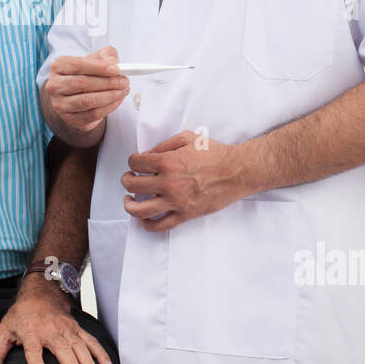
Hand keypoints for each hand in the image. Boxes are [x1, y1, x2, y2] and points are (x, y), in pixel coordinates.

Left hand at [0, 279, 114, 363]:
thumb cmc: (19, 318)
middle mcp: (50, 330)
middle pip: (62, 348)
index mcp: (30, 332)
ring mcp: (66, 329)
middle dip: (72, 363)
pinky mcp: (77, 330)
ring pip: (79, 345)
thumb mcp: (2, 334)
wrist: (40, 294)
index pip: (33, 350)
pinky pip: (91, 342)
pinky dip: (101, 353)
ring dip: (88, 360)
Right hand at [46, 45, 129, 134]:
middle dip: (107, 82)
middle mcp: (54, 86)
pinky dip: (109, 107)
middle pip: (82, 83)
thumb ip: (107, 55)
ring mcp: (60, 104)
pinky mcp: (70, 118)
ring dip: (110, 96)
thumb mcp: (97, 58)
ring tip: (123, 90)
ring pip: (87, 101)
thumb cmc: (87, 73)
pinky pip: (93, 114)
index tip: (116, 69)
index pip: (78, 65)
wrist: (78, 94)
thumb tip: (114, 64)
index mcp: (58, 67)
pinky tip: (118, 100)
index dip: (98, 67)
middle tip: (124, 81)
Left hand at [121, 131, 256, 231]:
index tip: (136, 164)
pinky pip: (159, 225)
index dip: (132, 162)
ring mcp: (176, 201)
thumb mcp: (187, 138)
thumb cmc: (214, 153)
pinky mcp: (185, 214)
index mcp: (167, 162)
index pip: (135, 163)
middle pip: (132, 185)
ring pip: (140, 210)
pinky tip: (144, 219)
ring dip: (129, 205)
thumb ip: (163, 145)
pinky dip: (146, 225)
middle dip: (127, 180)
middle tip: (130, 179)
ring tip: (130, 200)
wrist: (237, 172)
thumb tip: (145, 156)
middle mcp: (168, 182)